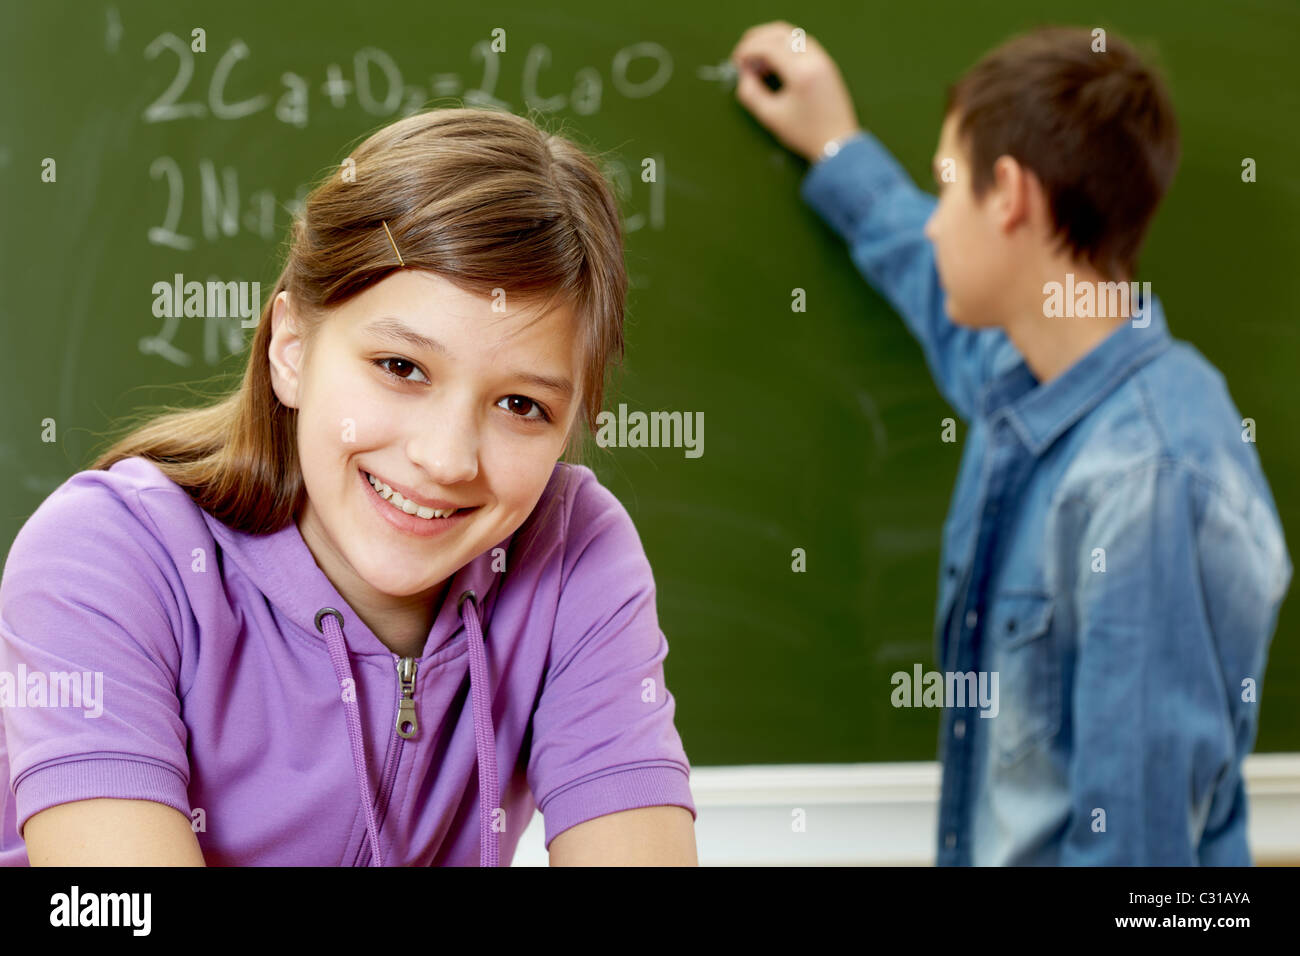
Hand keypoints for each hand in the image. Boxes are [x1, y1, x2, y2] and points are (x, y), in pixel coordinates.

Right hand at [730, 20, 861, 161]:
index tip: (735, 63)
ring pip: (792, 34)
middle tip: (742, 54)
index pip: (769, 46)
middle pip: (780, 32)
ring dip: (770, 41)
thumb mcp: (771, 117)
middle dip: (756, 39)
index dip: (747, 50)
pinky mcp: (826, 63)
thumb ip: (751, 93)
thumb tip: (743, 74)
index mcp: (801, 72)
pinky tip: (774, 63)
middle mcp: (814, 59)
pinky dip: (783, 46)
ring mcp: (823, 59)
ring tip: (757, 62)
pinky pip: (801, 43)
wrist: (838, 143)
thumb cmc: (804, 133)